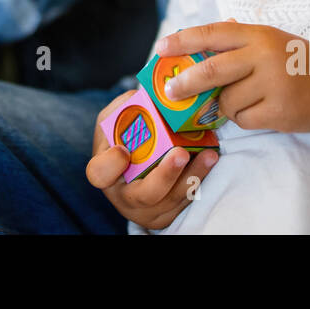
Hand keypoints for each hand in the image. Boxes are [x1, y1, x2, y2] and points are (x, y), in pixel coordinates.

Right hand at [85, 89, 218, 230]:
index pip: (100, 174)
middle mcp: (124, 195)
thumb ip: (125, 108)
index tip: (123, 150)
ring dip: (192, 175)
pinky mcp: (168, 213)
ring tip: (208, 154)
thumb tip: (146, 95)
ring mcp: (147, 209)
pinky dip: (199, 179)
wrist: (137, 166)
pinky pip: (186, 200)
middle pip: (144, 194)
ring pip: (171, 199)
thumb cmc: (123, 139)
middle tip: (180, 153)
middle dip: (164, 174)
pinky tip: (209, 159)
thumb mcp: (114, 121)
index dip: (110, 165)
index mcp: (104, 172)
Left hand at [155, 22, 309, 134]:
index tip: (160, 48)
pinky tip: (261, 111)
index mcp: (258, 34)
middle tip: (170, 91)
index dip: (182, 40)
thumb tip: (194, 50)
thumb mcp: (271, 41)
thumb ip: (238, 43)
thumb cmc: (300, 62)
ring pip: (227, 101)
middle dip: (185, 83)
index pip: (212, 33)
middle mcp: (263, 56)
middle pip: (211, 70)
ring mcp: (272, 85)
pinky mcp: (279, 112)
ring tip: (249, 98)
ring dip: (226, 105)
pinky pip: (243, 120)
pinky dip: (243, 119)